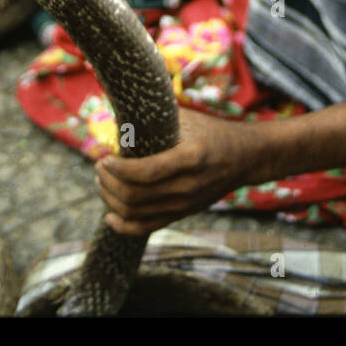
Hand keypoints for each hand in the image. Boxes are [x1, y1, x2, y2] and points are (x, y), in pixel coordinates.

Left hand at [95, 107, 261, 235]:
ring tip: (103, 182)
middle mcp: (187, 186)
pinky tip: (110, 215)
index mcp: (189, 158)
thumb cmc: (211, 131)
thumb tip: (115, 117)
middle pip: (135, 196)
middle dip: (108, 182)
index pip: (144, 173)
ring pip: (136, 214)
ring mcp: (185, 205)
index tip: (104, 157)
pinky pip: (147, 228)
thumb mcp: (185, 119)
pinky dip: (124, 225)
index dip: (117, 168)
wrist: (245, 157)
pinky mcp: (182, 214)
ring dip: (111, 200)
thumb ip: (154, 120)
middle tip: (99, 166)